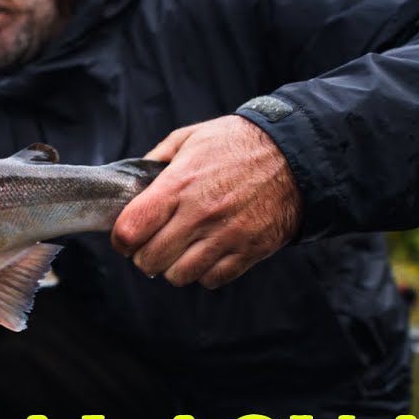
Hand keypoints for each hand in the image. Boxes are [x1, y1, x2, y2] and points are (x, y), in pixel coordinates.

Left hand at [110, 115, 301, 288]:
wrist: (296, 154)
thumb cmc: (237, 144)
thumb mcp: (189, 138)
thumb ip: (155, 161)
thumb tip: (130, 184)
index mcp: (179, 184)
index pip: (131, 230)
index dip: (122, 240)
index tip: (126, 238)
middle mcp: (200, 213)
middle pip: (150, 260)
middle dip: (144, 257)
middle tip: (152, 246)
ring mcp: (227, 235)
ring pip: (179, 276)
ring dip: (173, 268)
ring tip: (179, 251)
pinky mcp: (250, 250)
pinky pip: (212, 280)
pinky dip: (204, 273)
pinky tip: (206, 254)